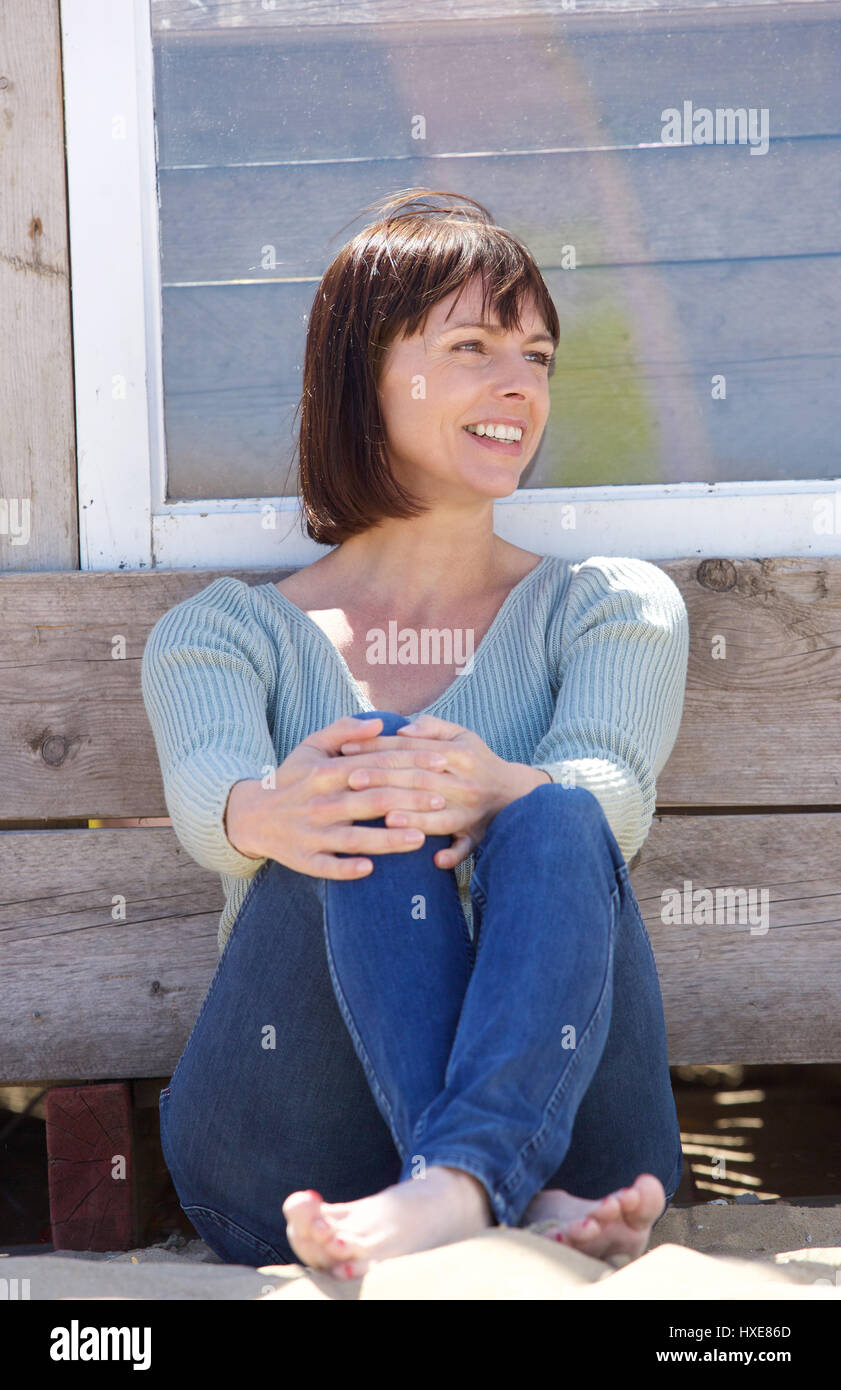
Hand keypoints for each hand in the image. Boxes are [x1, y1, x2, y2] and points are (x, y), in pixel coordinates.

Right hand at [223, 714, 457, 878]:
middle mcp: (320, 802)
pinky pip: (328, 866)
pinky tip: (371, 869)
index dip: (410, 764)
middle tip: (441, 800)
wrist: (251, 816)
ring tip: (420, 838)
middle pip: (372, 801)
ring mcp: (311, 832)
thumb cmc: (291, 778)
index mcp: (326, 772)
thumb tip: (379, 722)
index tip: (440, 764)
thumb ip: (344, 731)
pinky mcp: (303, 859)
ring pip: (355, 837)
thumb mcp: (310, 746)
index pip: (376, 766)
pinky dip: (347, 868)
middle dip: (409, 800)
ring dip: (388, 839)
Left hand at [337, 712, 549, 868]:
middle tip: (350, 781)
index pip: (410, 749)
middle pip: (418, 780)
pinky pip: (466, 847)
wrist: (515, 792)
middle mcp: (464, 781)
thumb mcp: (461, 734)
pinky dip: (452, 855)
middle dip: (384, 780)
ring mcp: (471, 810)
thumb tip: (402, 730)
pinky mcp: (478, 835)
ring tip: (385, 819)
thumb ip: (431, 727)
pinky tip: (434, 860)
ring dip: (414, 818)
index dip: (377, 748)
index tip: (346, 751)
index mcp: (457, 753)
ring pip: (440, 815)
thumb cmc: (477, 760)